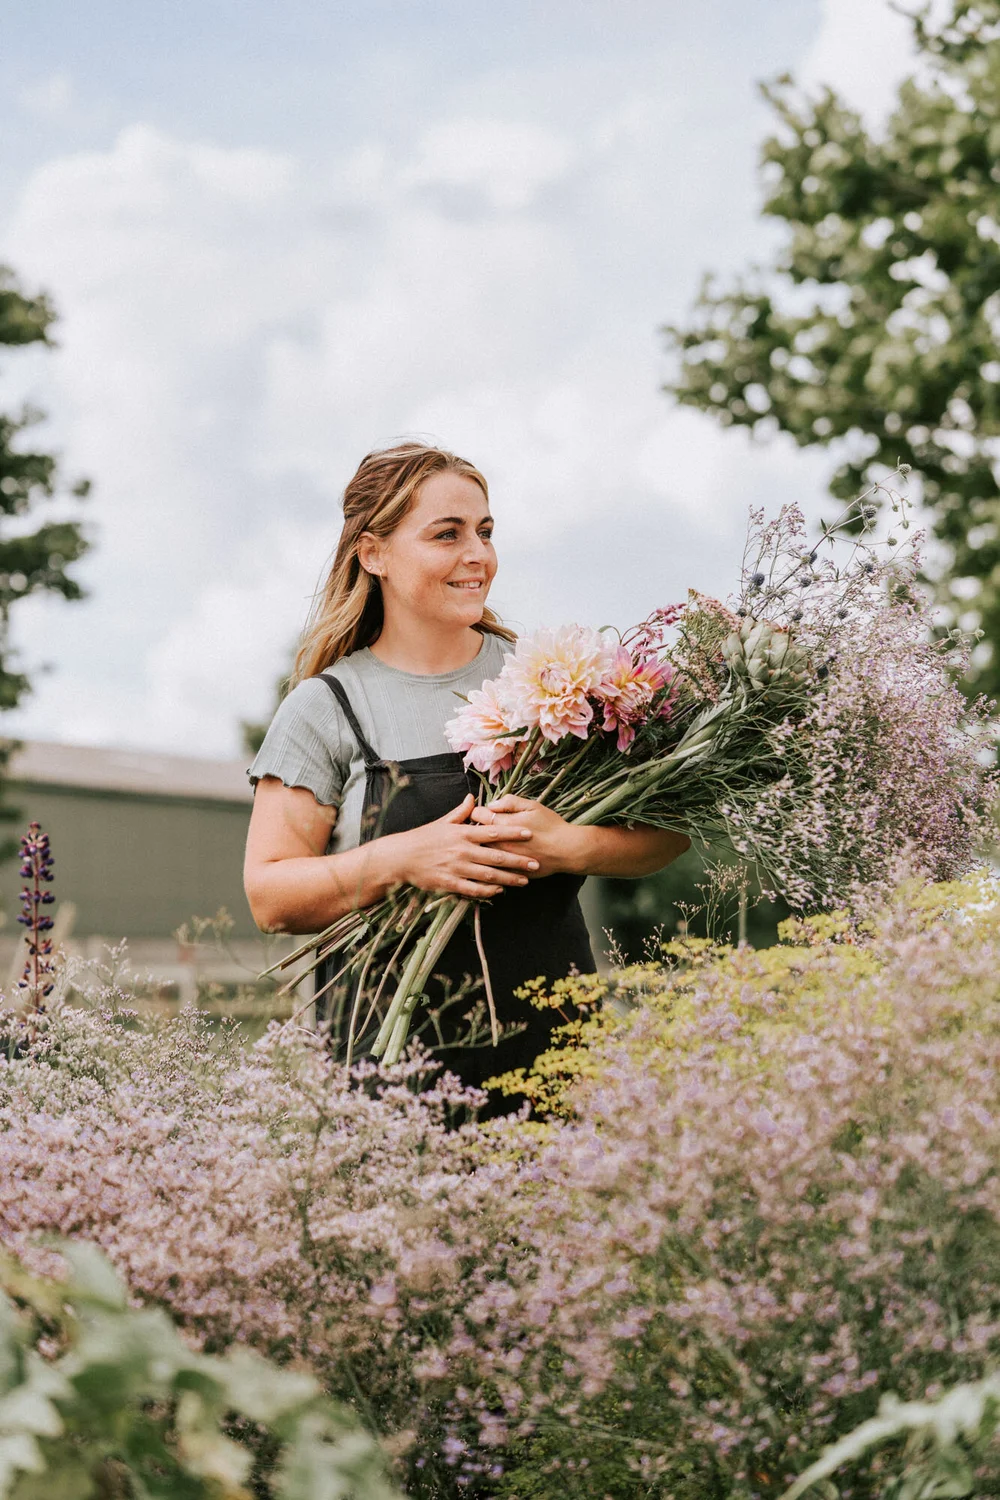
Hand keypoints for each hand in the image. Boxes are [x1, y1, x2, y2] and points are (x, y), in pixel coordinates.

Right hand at [388, 793, 538, 898]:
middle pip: (496, 856)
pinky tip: (500, 891)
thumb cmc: (423, 838)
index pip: (492, 831)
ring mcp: (457, 868)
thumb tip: (473, 799)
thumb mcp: (442, 822)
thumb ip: (461, 813)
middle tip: (536, 862)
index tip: (530, 832)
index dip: (513, 832)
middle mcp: (462, 850)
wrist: (401, 857)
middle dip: (518, 860)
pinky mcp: (450, 883)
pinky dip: (488, 891)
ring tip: (524, 880)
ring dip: (508, 878)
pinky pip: (473, 889)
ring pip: (488, 875)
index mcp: (462, 833)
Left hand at [469, 795, 585, 877]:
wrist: (566, 850)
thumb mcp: (532, 806)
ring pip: (481, 853)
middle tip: (482, 828)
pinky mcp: (509, 872)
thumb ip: (509, 802)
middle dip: (475, 830)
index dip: (477, 811)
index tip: (481, 813)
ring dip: (481, 847)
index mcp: (502, 824)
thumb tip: (492, 804)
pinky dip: (490, 864)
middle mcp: (498, 843)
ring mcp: (503, 860)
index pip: (476, 815)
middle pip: (474, 835)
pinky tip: (494, 861)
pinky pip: (492, 869)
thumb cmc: (551, 826)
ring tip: (487, 843)